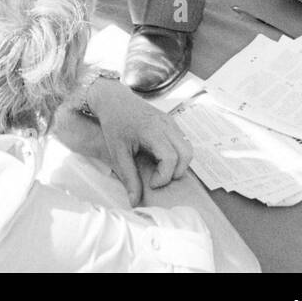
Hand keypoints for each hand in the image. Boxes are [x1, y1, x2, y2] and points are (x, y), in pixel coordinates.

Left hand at [85, 76, 190, 207]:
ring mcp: (170, 121)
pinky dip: (177, 154)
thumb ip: (128, 178)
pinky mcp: (171, 121)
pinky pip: (183, 141)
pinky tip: (160, 158)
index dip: (164, 176)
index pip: (171, 158)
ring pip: (188, 147)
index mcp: (152, 130)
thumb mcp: (117, 152)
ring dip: (179, 164)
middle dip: (176, 172)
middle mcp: (165, 124)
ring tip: (160, 169)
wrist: (114, 99)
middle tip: (158, 178)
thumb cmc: (114, 123)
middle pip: (186, 154)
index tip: (151, 183)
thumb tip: (134, 201)